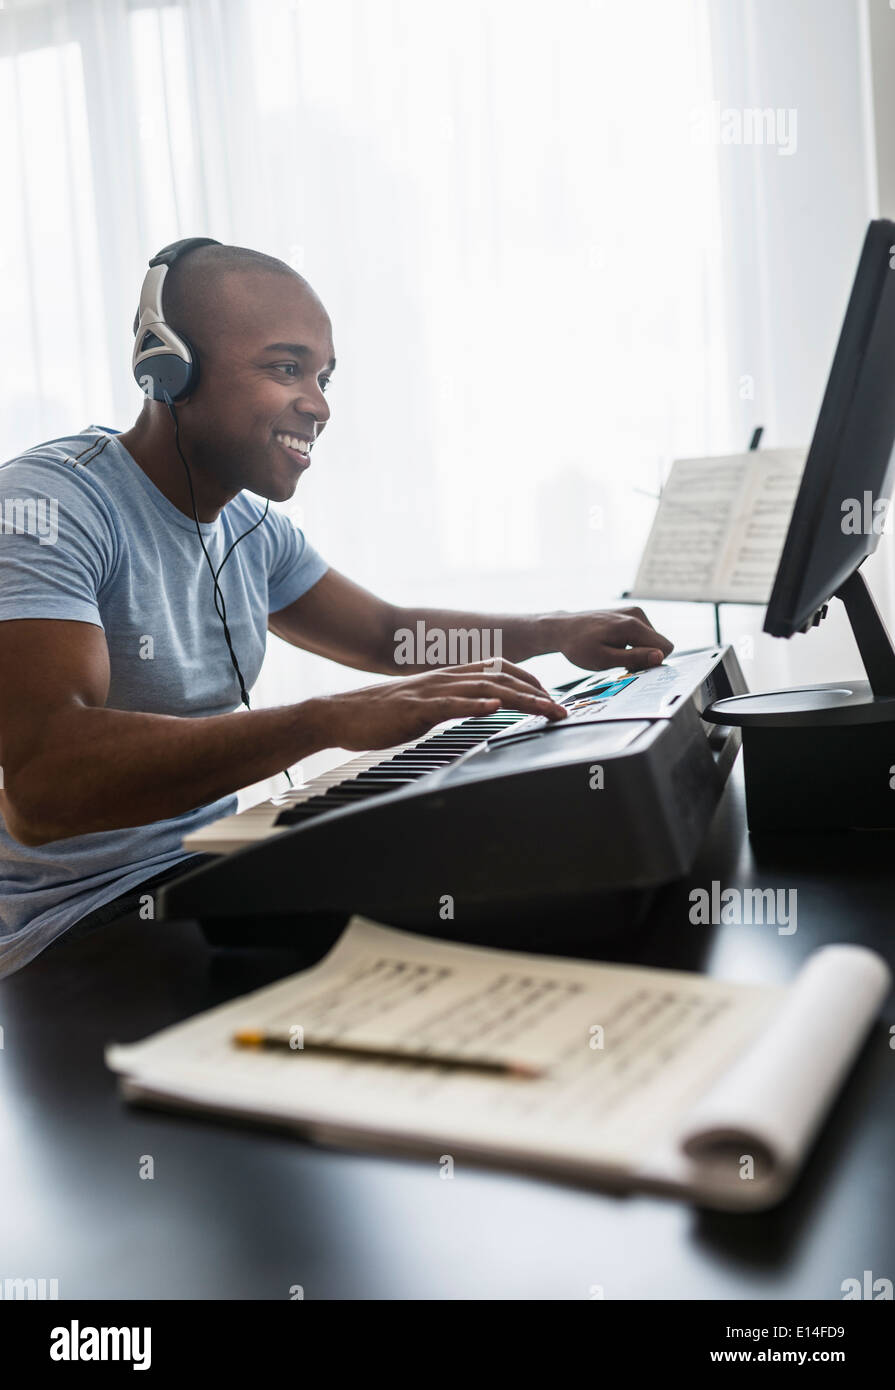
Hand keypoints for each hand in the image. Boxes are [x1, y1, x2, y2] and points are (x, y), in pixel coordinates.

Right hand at [320, 659, 567, 750]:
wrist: (339, 715)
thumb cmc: (379, 715)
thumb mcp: (425, 707)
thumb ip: (452, 704)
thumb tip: (482, 708)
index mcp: (448, 678)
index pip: (498, 669)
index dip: (529, 681)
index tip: (551, 698)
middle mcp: (444, 678)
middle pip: (500, 678)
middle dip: (536, 693)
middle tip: (562, 709)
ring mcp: (430, 692)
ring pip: (483, 688)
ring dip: (519, 699)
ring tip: (544, 709)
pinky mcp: (415, 709)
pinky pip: (449, 704)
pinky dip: (474, 705)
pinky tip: (494, 708)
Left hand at [549, 607, 673, 671]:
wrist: (562, 629)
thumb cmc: (578, 646)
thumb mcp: (603, 659)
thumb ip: (633, 658)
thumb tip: (660, 656)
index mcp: (632, 625)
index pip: (665, 648)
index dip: (652, 663)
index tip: (631, 667)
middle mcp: (636, 614)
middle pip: (660, 643)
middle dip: (645, 657)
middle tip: (620, 662)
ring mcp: (633, 611)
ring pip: (651, 640)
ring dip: (638, 651)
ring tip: (614, 653)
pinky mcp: (629, 613)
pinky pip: (643, 634)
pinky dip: (633, 644)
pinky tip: (614, 645)